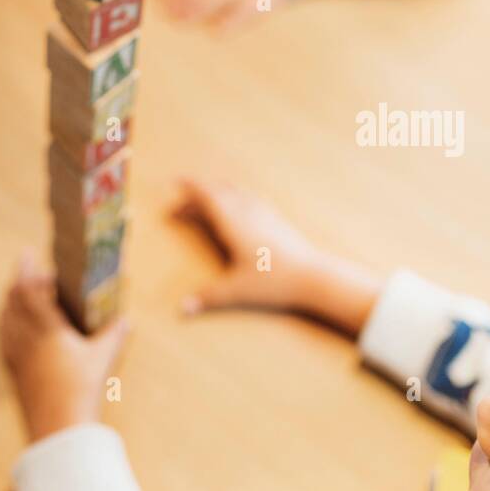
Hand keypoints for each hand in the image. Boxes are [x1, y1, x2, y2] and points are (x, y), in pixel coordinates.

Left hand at [0, 251, 129, 441]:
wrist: (59, 428)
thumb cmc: (81, 389)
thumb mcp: (101, 359)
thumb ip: (113, 335)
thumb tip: (126, 319)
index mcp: (45, 328)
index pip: (29, 291)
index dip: (27, 271)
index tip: (29, 255)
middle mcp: (25, 338)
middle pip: (13, 301)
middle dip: (20, 283)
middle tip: (30, 272)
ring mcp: (16, 356)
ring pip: (4, 319)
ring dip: (10, 302)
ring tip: (19, 294)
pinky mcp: (14, 372)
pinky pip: (2, 339)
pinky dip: (5, 324)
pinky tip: (9, 327)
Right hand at [173, 179, 382, 332]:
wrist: (313, 276)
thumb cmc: (273, 281)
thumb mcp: (236, 291)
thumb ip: (208, 297)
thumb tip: (182, 309)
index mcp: (233, 222)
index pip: (207, 195)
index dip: (190, 186)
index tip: (176, 181)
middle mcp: (247, 211)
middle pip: (218, 191)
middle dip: (198, 192)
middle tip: (181, 203)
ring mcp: (263, 211)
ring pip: (236, 191)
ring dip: (217, 191)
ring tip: (206, 199)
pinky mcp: (276, 217)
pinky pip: (250, 197)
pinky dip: (236, 195)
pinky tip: (238, 205)